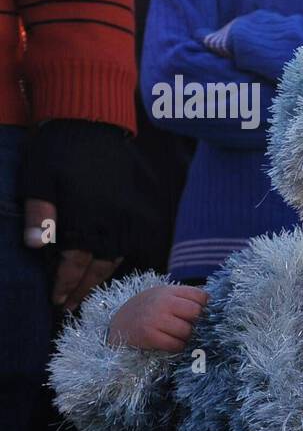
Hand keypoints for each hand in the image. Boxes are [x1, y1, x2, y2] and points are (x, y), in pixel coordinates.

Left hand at [19, 119, 135, 307]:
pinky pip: (132, 241)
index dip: (65, 283)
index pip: (75, 262)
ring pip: (117, 256)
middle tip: (71, 306)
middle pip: (98, 266)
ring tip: (88, 291)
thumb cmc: (61, 150)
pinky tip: (109, 264)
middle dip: (83, 288)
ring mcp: (130, 215)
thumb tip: (35, 247)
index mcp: (86, 217)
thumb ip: (40, 213)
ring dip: (101, 277)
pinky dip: (120, 257)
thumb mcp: (40, 178)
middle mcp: (113, 221)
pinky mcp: (139, 207)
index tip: (56, 301)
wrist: (96, 123)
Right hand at [107, 285, 208, 351]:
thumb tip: (213, 306)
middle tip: (189, 327)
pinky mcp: (148, 335)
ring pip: (187, 331)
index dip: (205, 307)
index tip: (200, 314)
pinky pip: (176, 345)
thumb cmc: (148, 311)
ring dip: (187, 338)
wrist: (117, 325)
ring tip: (178, 336)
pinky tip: (171, 344)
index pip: (201, 296)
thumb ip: (184, 298)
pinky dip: (177, 347)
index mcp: (168, 291)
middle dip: (197, 323)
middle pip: (196, 313)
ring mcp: (154, 319)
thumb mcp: (163, 297)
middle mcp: (162, 302)